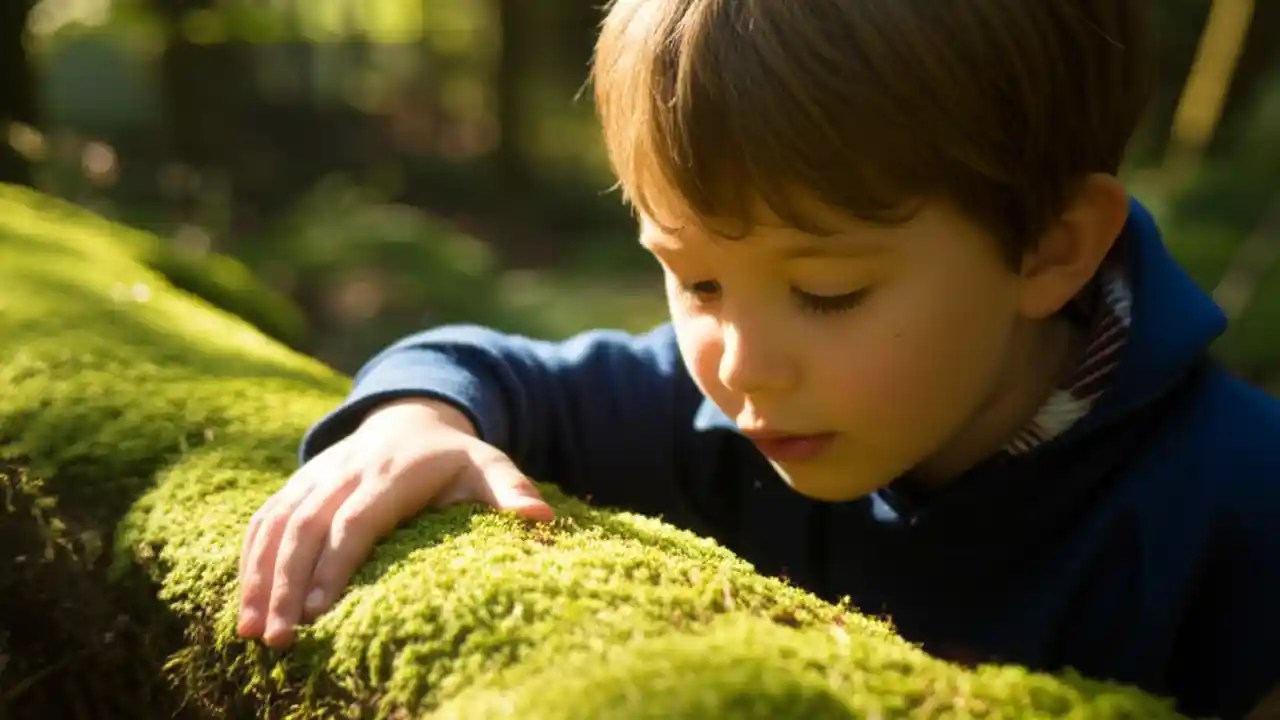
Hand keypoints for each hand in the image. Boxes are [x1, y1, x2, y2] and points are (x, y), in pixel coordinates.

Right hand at [236, 398, 552, 648]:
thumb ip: (511, 489)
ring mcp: (316, 477)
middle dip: (287, 583)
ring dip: (259, 578)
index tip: (320, 609)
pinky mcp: (296, 486)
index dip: (336, 562)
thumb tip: (541, 518)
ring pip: (277, 525)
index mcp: (393, 472)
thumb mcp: (489, 465)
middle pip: (307, 527)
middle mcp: (346, 471)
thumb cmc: (455, 458)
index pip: (357, 519)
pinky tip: (242, 605)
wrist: (410, 417)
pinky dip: (248, 561)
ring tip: (252, 631)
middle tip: (278, 637)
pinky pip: (263, 521)